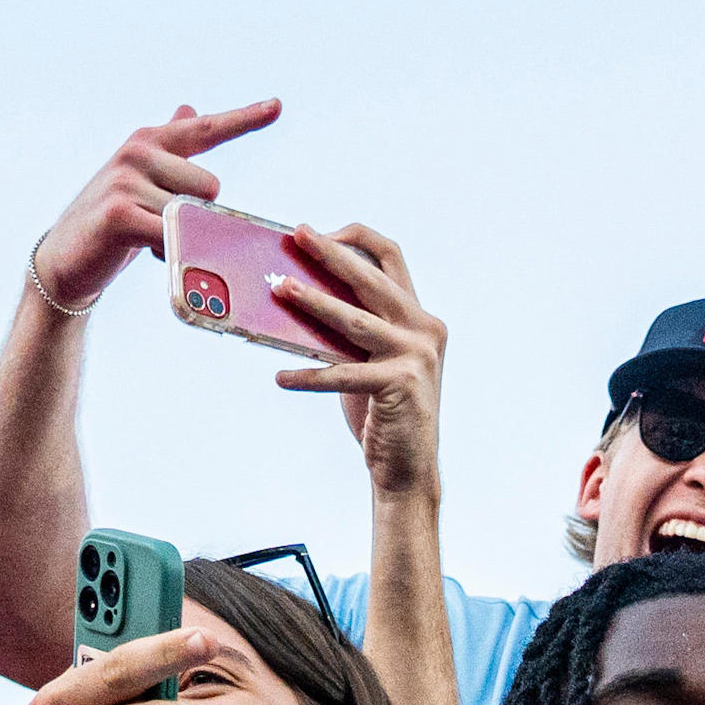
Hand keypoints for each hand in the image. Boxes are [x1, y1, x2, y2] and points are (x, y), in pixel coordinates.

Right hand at [31, 99, 280, 314]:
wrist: (66, 257)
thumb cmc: (114, 219)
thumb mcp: (143, 179)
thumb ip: (170, 148)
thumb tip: (190, 109)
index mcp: (150, 141)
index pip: (205, 128)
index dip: (244, 118)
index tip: (278, 106)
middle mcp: (139, 151)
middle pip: (210, 186)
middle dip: (197, 215)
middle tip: (160, 225)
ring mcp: (127, 180)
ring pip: (190, 213)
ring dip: (179, 237)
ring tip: (147, 238)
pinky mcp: (119, 213)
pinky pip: (170, 234)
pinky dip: (167, 251)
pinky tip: (146, 251)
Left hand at [269, 225, 444, 500]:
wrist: (406, 469)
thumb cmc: (380, 413)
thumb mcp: (367, 362)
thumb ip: (349, 331)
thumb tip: (296, 298)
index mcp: (418, 316)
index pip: (390, 257)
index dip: (355, 238)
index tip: (318, 234)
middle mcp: (425, 329)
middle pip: (371, 277)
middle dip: (330, 253)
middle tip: (297, 236)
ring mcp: (417, 356)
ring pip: (355, 319)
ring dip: (313, 302)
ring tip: (280, 289)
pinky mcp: (401, 385)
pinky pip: (343, 374)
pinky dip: (309, 377)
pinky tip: (281, 377)